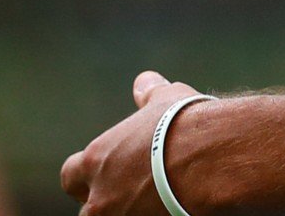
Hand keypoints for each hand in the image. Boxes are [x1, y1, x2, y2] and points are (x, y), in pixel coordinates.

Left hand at [60, 70, 199, 214]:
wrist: (213, 158)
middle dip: (108, 202)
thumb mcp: (166, 100)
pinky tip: (174, 208)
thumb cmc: (187, 125)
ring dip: (129, 213)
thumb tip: (144, 82)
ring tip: (157, 204)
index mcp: (96, 160)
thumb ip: (149, 94)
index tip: (106, 173)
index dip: (87, 176)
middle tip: (133, 193)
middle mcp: (100, 197)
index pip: (71, 175)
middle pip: (90, 209)